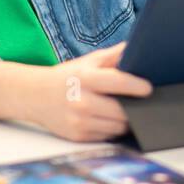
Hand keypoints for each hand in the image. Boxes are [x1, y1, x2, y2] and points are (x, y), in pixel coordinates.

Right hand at [0, 43, 152, 142]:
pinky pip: (107, 136)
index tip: (149, 88)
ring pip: (118, 126)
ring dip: (126, 120)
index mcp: (86, 78)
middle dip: (135, 107)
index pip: (119, 82)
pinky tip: (111, 120)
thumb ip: (114, 55)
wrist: (34, 95)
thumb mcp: (88, 61)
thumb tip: (138, 48)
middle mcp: (81, 101)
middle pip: (122, 110)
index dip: (137, 86)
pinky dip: (113, 129)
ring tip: (128, 111)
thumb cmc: (67, 76)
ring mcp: (79, 121)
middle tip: (143, 103)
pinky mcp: (78, 136)